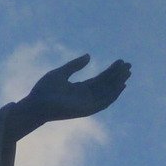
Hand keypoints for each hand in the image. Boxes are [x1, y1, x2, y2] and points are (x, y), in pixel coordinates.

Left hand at [16, 54, 130, 123]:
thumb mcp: (61, 73)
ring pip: (107, 92)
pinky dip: (114, 94)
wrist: (37, 104)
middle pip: (105, 84)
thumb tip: (89, 56)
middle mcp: (85, 97)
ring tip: (127, 72)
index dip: (110, 71)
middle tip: (128, 65)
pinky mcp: (87, 109)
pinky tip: (121, 85)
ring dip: (118, 82)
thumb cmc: (44, 90)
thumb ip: (75, 65)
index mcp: (79, 88)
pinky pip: (104, 102)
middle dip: (117, 75)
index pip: (99, 79)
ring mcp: (87, 104)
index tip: (119, 61)